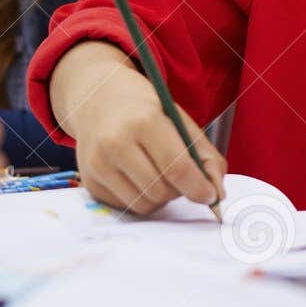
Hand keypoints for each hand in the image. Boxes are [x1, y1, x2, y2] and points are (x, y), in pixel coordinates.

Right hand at [49, 41, 224, 214]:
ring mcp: (97, 163)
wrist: (98, 98)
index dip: (199, 188)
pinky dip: (139, 198)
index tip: (209, 195)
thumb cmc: (145, 111)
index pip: (177, 168)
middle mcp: (115, 143)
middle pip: (161, 191)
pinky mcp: (88, 180)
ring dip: (160, 197)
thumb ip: (206, 157)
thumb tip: (217, 194)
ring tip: (157, 174)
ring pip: (144, 204)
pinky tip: (136, 176)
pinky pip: (126, 207)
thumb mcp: (181, 122)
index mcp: (144, 121)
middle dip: (178, 190)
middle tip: (178, 174)